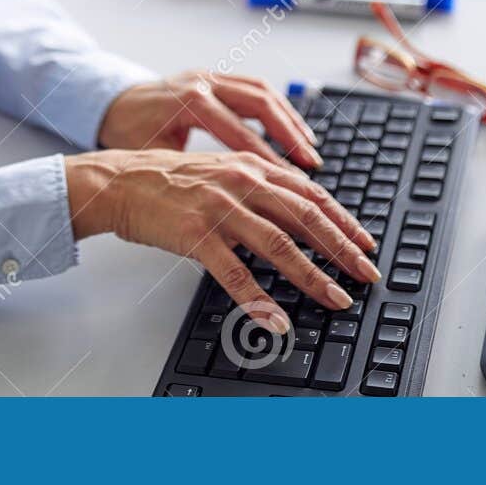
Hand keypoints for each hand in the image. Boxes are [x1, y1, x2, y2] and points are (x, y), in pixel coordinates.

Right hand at [64, 149, 378, 331]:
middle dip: (342, 249)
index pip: (311, 194)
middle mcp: (241, 182)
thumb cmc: (169, 180)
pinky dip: (258, 298)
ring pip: (278, 245)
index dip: (343, 221)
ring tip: (335, 298)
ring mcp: (219, 208)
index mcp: (251, 166)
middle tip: (366, 274)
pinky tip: (275, 318)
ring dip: (312, 275)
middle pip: (305, 217)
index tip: (366, 244)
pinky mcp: (195, 234)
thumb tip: (299, 210)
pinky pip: (234, 273)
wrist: (120, 182)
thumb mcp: (222, 170)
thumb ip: (259, 185)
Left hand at [97, 70, 322, 170]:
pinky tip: (293, 130)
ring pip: (262, 92)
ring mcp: (211, 76)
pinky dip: (278, 109)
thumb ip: (188, 175)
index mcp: (187, 102)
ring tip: (310, 149)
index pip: (236, 130)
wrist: (110, 103)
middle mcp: (203, 83)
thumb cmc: (129, 135)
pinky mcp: (216, 77)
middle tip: (310, 162)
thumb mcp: (153, 156)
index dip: (266, 156)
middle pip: (259, 102)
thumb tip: (220, 206)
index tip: (289, 180)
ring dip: (290, 120)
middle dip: (289, 133)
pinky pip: (255, 88)